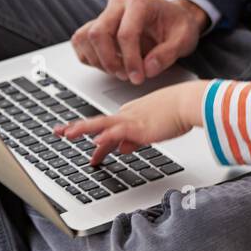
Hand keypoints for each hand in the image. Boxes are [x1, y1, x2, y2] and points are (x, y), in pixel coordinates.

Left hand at [53, 82, 206, 165]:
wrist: (191, 102)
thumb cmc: (180, 111)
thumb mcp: (154, 128)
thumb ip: (136, 139)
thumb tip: (123, 149)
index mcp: (132, 113)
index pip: (107, 127)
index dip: (93, 137)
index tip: (83, 143)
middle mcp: (128, 114)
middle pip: (97, 122)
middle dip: (77, 128)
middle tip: (60, 132)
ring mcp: (132, 119)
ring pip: (101, 124)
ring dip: (82, 130)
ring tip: (66, 134)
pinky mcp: (140, 126)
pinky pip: (117, 132)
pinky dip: (105, 137)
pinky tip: (95, 143)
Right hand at [71, 0, 208, 84]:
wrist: (173, 18)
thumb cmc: (177, 25)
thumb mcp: (184, 39)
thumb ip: (168, 54)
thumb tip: (148, 69)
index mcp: (139, 2)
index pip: (125, 33)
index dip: (130, 60)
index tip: (138, 77)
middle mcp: (117, 5)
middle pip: (97, 33)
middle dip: (109, 61)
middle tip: (127, 77)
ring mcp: (105, 14)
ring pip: (85, 37)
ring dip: (98, 61)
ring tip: (120, 71)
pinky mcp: (97, 25)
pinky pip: (80, 41)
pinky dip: (90, 58)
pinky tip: (110, 65)